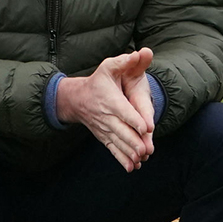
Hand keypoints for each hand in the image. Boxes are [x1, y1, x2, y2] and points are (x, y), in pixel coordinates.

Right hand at [55, 48, 155, 171]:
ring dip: (129, 153)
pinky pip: (112, 150)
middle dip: (133, 141)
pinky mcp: (103, 137)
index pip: (123, 111)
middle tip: (146, 150)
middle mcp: (107, 116)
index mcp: (110, 100)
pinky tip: (133, 168)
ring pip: (118, 142)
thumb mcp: (108, 67)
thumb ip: (124, 62)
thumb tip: (139, 53)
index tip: (146, 128)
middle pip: (121, 130)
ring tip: (141, 160)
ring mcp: (104, 129)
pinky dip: (121, 159)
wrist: (77, 99)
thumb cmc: (98, 81)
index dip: (134, 119)